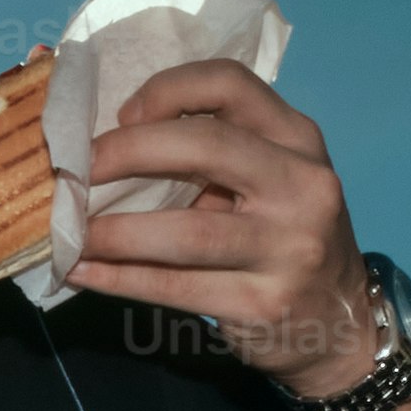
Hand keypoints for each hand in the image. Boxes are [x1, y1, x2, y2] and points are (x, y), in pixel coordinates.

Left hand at [72, 56, 391, 399]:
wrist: (341, 326)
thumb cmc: (284, 239)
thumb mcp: (271, 181)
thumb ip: (215, 154)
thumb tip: (107, 142)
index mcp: (298, 139)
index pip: (232, 84)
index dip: (169, 90)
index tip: (123, 114)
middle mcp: (302, 185)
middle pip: (207, 146)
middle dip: (128, 153)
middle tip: (78, 172)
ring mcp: (289, 248)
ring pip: (186, 232)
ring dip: (114, 231)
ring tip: (70, 232)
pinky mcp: (262, 303)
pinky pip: (175, 288)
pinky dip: (119, 279)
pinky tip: (83, 272)